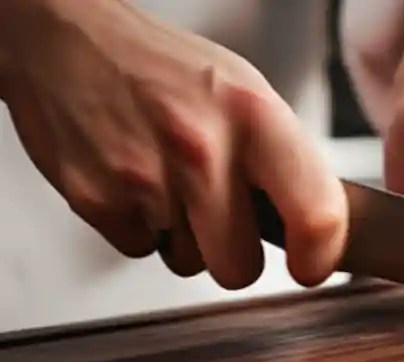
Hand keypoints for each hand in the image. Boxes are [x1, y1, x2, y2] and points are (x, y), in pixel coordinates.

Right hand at [0, 0, 346, 288]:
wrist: (65, 37)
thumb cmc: (163, 68)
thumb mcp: (246, 94)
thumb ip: (286, 161)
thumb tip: (323, 224)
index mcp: (255, 117)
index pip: (316, 213)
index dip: (321, 256)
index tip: (312, 266)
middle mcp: (202, 147)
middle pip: (241, 268)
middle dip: (233, 254)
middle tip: (223, 217)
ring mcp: (145, 177)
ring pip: (189, 263)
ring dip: (184, 236)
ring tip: (169, 179)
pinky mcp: (95, 200)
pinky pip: (141, 250)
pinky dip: (140, 226)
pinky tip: (134, 179)